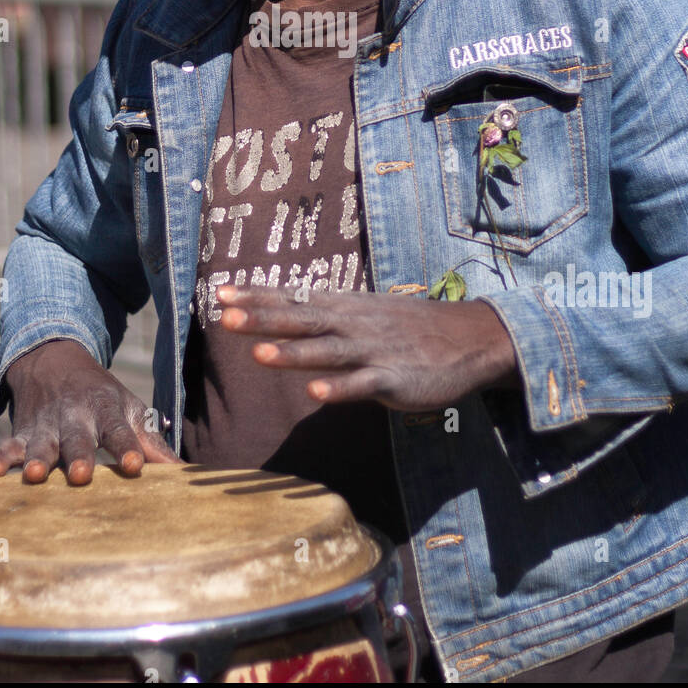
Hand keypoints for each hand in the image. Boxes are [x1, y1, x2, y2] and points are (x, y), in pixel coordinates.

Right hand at [0, 339, 177, 484]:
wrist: (54, 360)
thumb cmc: (101, 397)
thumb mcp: (128, 409)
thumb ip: (151, 442)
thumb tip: (185, 474)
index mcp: (106, 410)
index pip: (119, 430)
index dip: (127, 447)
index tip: (135, 466)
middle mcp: (75, 417)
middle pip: (78, 439)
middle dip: (79, 457)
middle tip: (81, 476)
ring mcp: (46, 425)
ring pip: (42, 445)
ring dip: (38, 460)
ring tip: (35, 477)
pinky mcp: (22, 433)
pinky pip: (9, 446)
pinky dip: (0, 458)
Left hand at [215, 285, 519, 411]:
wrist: (468, 338)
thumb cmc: (408, 329)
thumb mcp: (363, 314)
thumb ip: (323, 318)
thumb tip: (279, 315)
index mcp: (342, 309)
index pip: (291, 299)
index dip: (256, 298)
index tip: (219, 293)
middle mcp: (351, 325)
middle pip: (300, 322)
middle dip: (262, 320)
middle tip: (224, 317)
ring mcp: (372, 352)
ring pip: (326, 354)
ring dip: (292, 355)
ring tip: (258, 356)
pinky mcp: (393, 380)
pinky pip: (362, 386)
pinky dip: (339, 389)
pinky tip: (316, 394)